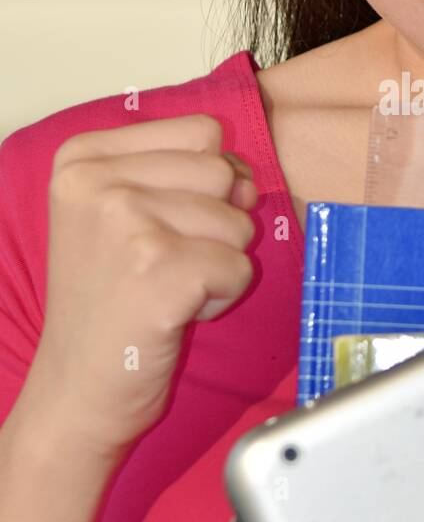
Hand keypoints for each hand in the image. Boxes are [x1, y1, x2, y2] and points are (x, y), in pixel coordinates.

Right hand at [23, 114, 258, 458]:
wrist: (78, 390)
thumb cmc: (110, 303)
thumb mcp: (126, 215)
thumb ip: (188, 175)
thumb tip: (248, 179)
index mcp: (83, 156)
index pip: (202, 131)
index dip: (203, 184)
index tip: (157, 226)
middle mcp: (96, 180)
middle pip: (223, 172)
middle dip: (214, 225)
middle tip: (162, 265)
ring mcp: (125, 222)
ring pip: (238, 220)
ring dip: (218, 263)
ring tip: (166, 289)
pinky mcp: (159, 269)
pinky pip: (241, 267)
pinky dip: (222, 296)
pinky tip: (175, 313)